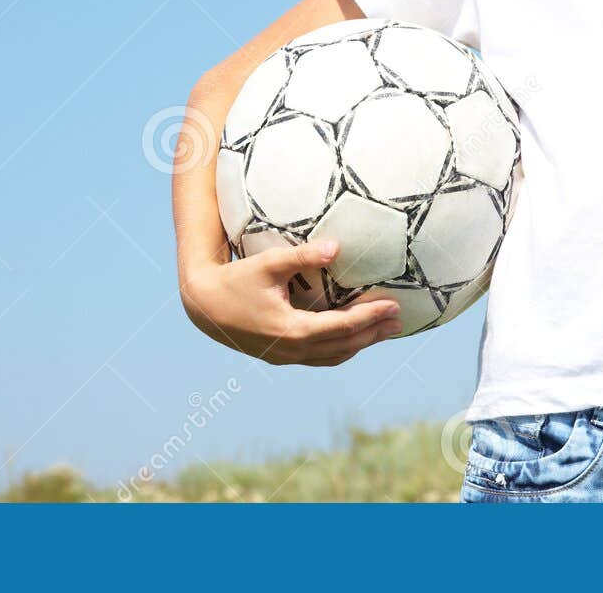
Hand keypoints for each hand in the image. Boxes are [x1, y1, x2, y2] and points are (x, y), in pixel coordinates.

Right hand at [181, 239, 403, 366]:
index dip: (370, 316)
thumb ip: (303, 256)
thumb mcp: (269, 263)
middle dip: (373, 333)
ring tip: (383, 330)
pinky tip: (350, 337)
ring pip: (333, 357)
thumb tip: (337, 246)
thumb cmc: (235, 278)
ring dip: (360, 344)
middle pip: (344, 346)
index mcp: (292, 330)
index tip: (394, 305)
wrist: (203, 306)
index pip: (342, 326)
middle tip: (399, 320)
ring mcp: (285, 357)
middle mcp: (292, 350)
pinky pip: (319, 357)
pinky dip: (340, 349)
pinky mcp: (280, 356)